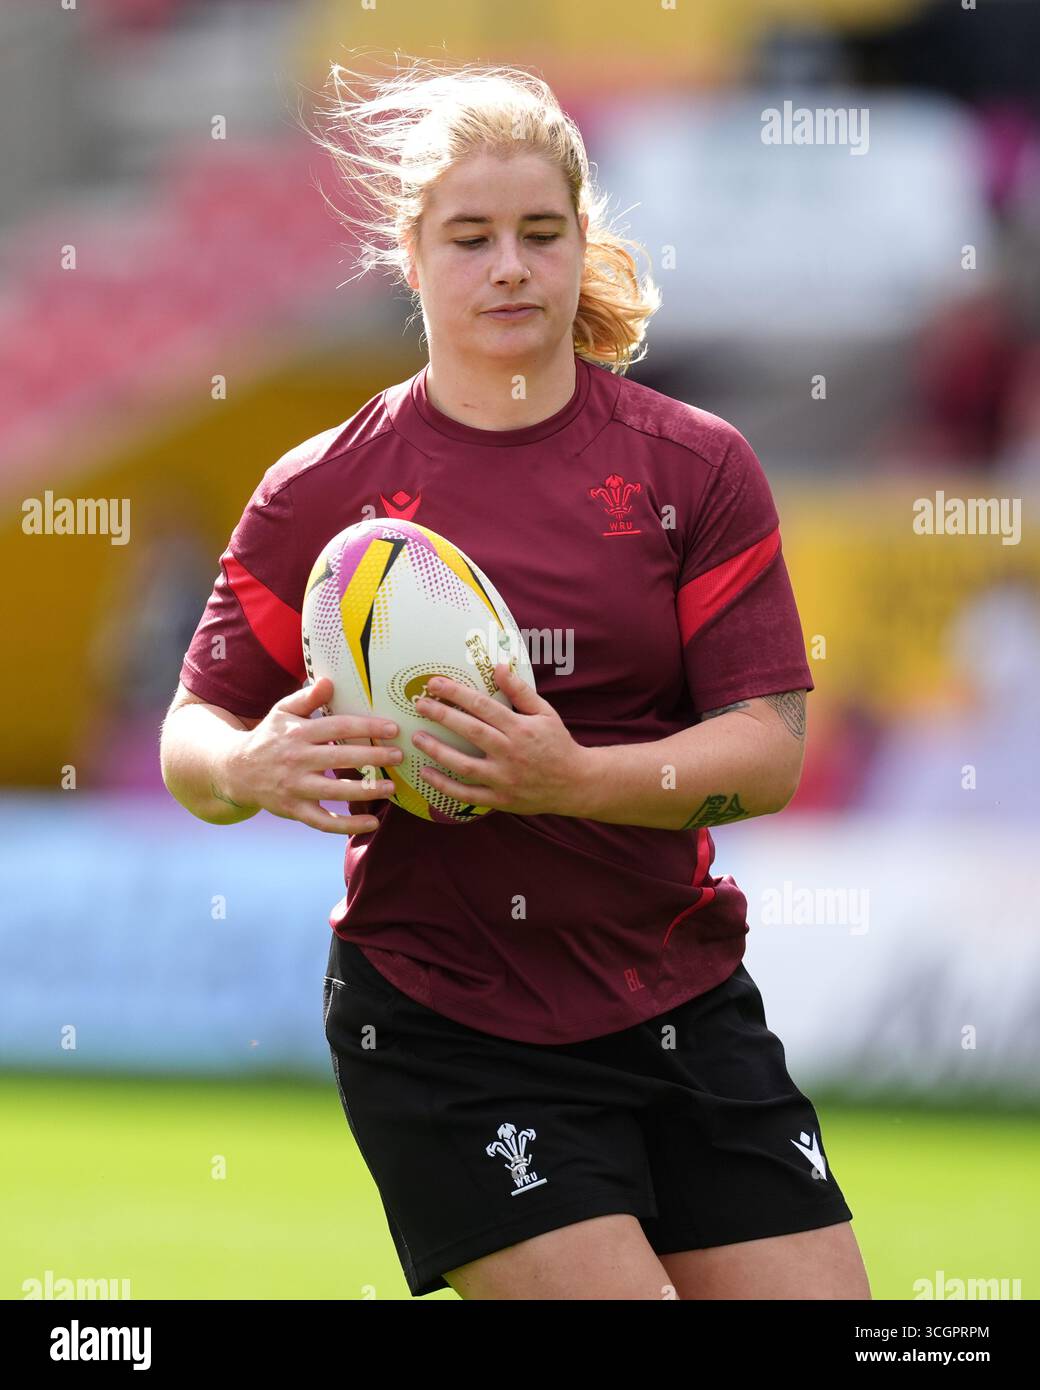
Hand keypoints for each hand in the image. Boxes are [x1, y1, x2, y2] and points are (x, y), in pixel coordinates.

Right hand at [223, 677, 403, 834]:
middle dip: (373, 757)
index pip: (338, 727)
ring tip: (391, 787)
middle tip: (399, 756)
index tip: (393, 729)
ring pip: (335, 791)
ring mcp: (295, 787)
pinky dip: (348, 825)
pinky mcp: (294, 809)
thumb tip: (329, 681)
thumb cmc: (268, 737)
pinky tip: (371, 823)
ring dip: (366, 791)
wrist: (236, 770)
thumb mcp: (282, 712)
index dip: (367, 728)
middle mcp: (297, 760)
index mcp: (298, 733)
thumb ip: (307, 698)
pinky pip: (323, 822)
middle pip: (341, 758)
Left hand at [410, 663, 588, 816]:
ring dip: (438, 751)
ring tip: (417, 737)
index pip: (483, 706)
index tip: (435, 683)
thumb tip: (498, 666)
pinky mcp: (500, 800)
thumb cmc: (558, 744)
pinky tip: (426, 774)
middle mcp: (511, 753)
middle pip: (471, 731)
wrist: (576, 784)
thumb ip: (520, 691)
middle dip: (442, 715)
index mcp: (521, 729)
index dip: (457, 693)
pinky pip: (467, 794)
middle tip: (420, 704)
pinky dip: (445, 786)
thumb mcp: (545, 713)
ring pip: (464, 764)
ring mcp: (504, 779)